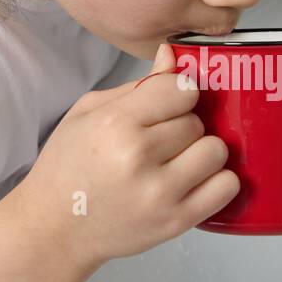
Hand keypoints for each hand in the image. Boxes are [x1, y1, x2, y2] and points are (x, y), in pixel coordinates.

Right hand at [18, 43, 239, 268]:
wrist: (54, 228)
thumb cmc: (68, 166)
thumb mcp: (89, 113)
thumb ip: (137, 85)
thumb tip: (174, 54)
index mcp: (115, 123)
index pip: (182, 88)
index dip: (175, 95)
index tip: (163, 107)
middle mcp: (139, 157)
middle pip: (196, 121)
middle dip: (181, 127)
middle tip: (157, 143)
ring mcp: (160, 193)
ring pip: (216, 151)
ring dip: (200, 153)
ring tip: (176, 162)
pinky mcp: (176, 222)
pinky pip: (226, 187)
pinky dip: (217, 181)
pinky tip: (193, 181)